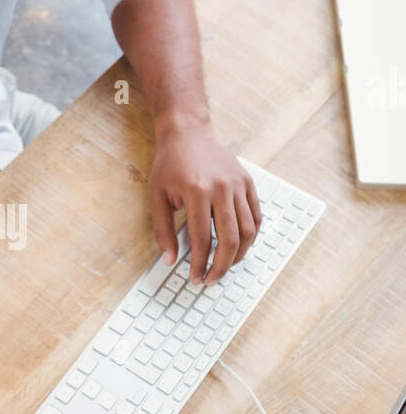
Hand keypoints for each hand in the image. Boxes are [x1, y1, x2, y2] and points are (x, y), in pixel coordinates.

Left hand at [148, 114, 261, 284]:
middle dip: (221, 266)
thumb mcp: (157, 197)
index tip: (195, 278)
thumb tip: (170, 261)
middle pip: (230, 239)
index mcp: (197, 192)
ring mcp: (238, 185)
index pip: (203, 239)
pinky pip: (256, 216)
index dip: (199, 263)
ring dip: (239, 255)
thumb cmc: (169, 165)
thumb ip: (163, 231)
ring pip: (248, 230)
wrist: (188, 133)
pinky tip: (240, 247)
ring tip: (226, 267)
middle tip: (211, 280)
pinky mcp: (248, 182)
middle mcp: (221, 188)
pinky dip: (251, 236)